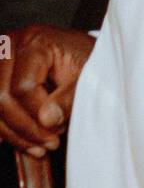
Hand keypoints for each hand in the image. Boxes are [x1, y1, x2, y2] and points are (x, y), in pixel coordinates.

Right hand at [0, 25, 95, 155]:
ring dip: (14, 133)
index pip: (22, 87)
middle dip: (25, 128)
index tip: (57, 131)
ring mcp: (1, 59)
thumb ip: (69, 98)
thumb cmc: (89, 62)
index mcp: (37, 41)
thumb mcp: (90, 78)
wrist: (85, 53)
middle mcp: (12, 46)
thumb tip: (46, 120)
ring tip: (40, 145)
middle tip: (50, 142)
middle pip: (1, 97)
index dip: (37, 115)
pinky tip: (22, 140)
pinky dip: (4, 127)